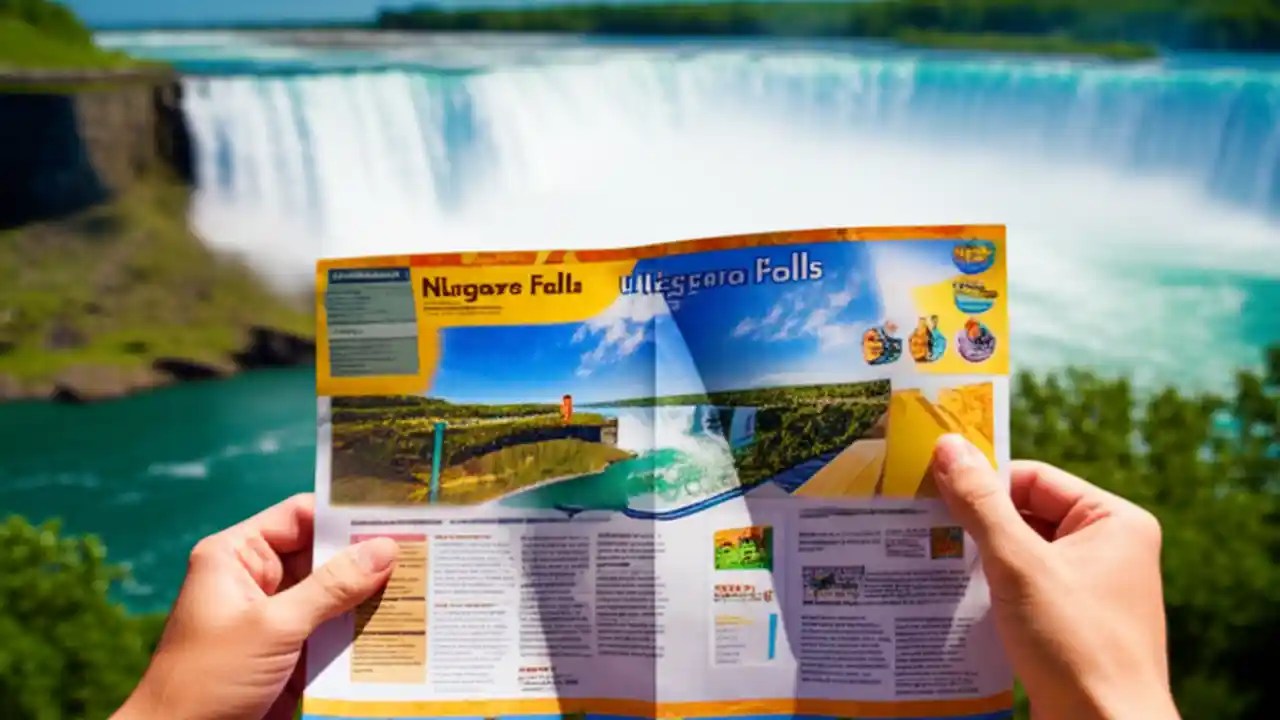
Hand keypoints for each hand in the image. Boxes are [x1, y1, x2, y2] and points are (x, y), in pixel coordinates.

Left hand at [113, 494, 398, 719]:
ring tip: (421, 588)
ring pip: (332, 596)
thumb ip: (332, 586)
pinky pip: (330, 632)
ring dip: (368, 598)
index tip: (395, 517)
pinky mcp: (287, 653)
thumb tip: (385, 548)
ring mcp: (272, 619)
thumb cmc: (210, 678)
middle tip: (422, 554)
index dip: (344, 516)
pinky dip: (359, 632)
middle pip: (322, 556)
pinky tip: (399, 628)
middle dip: (366, 560)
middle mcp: (255, 581)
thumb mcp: (275, 626)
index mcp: (236, 557)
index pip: (300, 518)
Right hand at [930, 435, 1178, 719]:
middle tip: (921, 526)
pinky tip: (954, 598)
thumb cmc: (1074, 646)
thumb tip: (947, 446)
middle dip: (976, 523)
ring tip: (930, 561)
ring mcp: (1092, 588)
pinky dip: (991, 590)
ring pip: (1020, 553)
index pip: (1033, 477)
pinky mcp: (1073, 623)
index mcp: (1114, 521)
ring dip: (979, 559)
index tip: (931, 492)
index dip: (983, 483)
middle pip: (1025, 513)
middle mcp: (1110, 548)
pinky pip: (1024, 588)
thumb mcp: (1019, 566)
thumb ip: (981, 504)